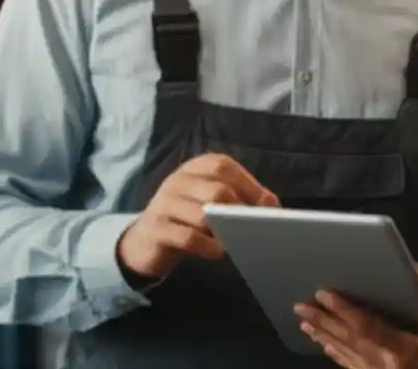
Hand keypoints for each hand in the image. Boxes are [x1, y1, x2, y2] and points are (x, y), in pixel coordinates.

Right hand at [117, 153, 278, 280]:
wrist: (145, 241)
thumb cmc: (186, 218)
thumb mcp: (208, 202)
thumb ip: (238, 197)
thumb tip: (272, 204)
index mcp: (193, 168)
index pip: (223, 166)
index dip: (248, 184)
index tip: (267, 204)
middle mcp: (177, 180)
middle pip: (216, 189)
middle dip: (239, 209)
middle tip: (253, 227)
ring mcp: (164, 203)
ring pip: (202, 214)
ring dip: (224, 230)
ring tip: (236, 240)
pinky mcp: (156, 229)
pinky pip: (188, 237)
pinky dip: (208, 246)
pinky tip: (217, 252)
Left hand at [295, 266, 417, 368]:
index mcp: (403, 353)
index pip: (368, 328)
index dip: (345, 310)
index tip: (324, 293)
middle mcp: (386, 366)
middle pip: (348, 340)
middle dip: (324, 321)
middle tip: (300, 305)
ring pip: (345, 353)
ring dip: (324, 336)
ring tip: (304, 321)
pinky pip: (352, 365)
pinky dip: (335, 353)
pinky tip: (324, 344)